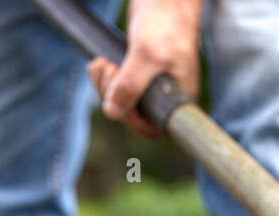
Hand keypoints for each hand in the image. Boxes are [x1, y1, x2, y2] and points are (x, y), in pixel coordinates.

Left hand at [87, 0, 201, 137]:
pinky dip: (105, 77)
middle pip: (133, 115)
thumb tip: (112, 114)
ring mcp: (152, 85)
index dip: (131, 119)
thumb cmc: (165, 24)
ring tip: (102, 63)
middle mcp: (166, 97)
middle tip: (107, 68)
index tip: (118, 95)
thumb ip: (130, 86)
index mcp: (178, 100)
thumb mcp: (146, 56)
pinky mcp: (139, 72)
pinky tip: (99, 63)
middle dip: (112, 94)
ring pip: (122, 100)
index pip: (152, 128)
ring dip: (105, 85)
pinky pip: (118, 86)